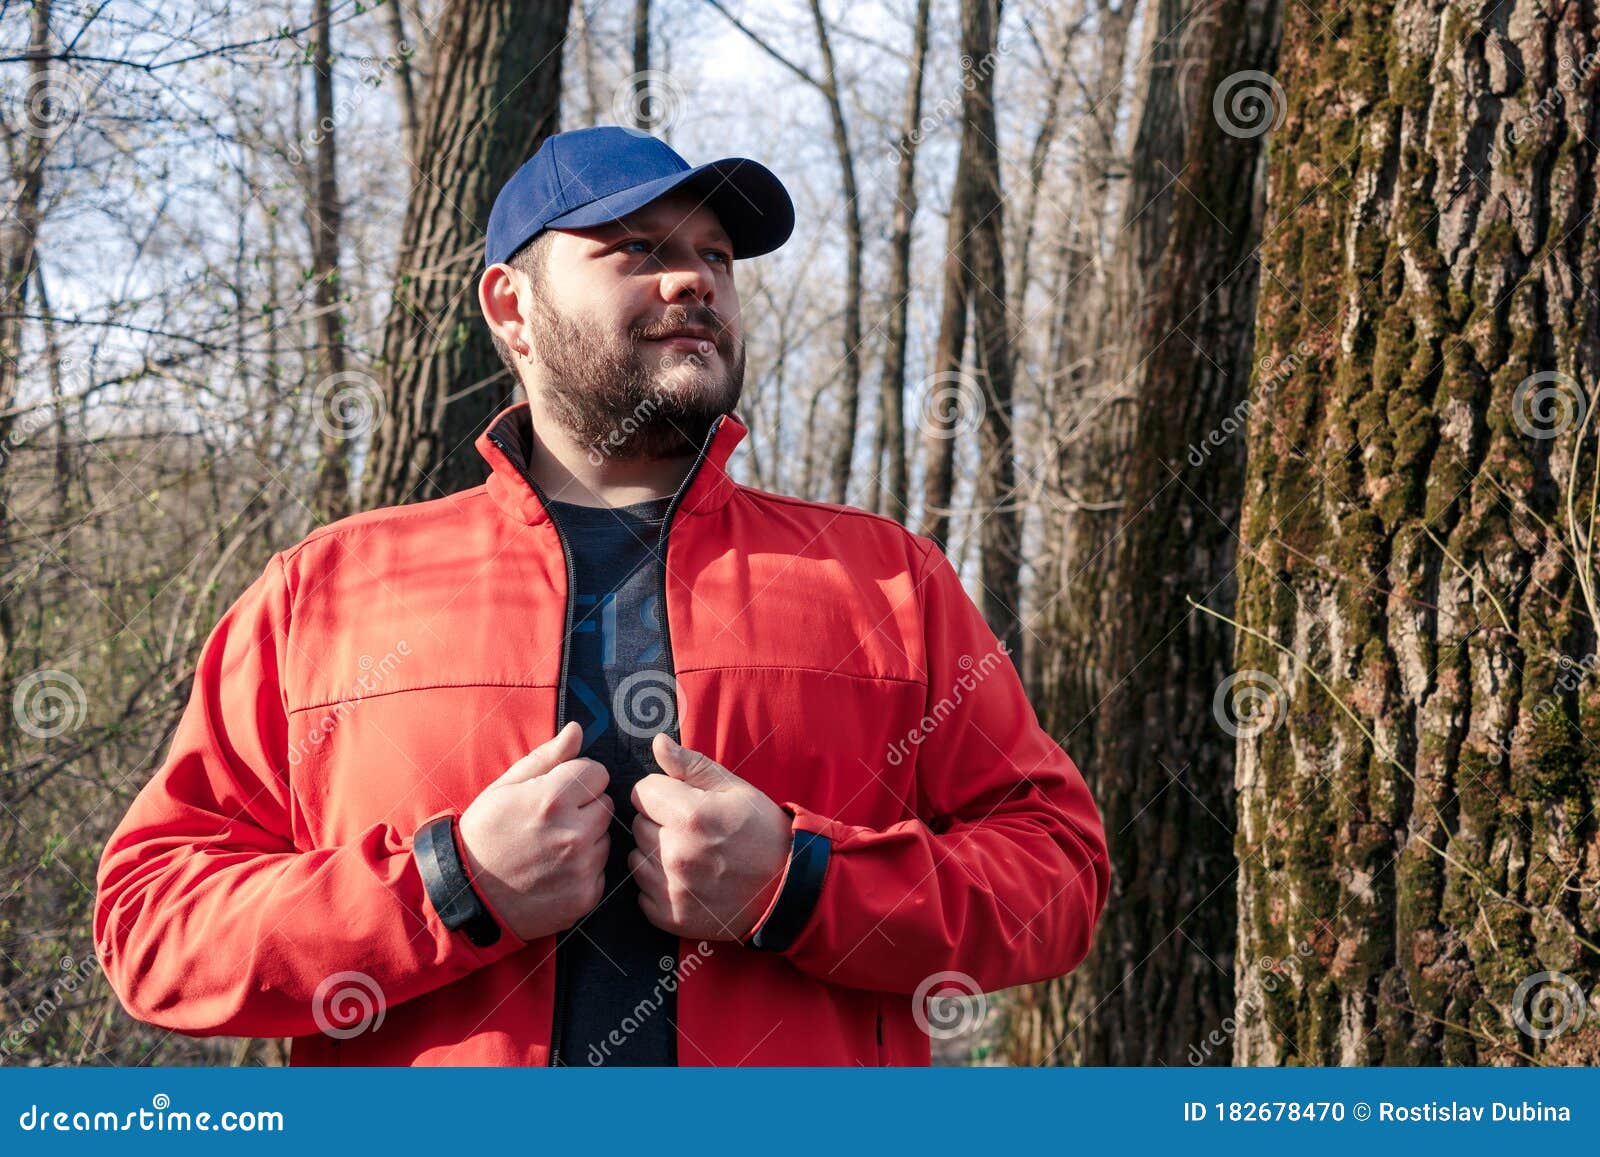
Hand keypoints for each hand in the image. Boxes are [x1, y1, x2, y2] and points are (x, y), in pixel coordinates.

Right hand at [456, 720, 611, 941]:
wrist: (467, 894)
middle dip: (585, 807)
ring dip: (587, 837)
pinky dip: (584, 869)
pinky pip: (600, 869)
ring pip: (605, 836)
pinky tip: (555, 871)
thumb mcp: (505, 787)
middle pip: (605, 803)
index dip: (578, 778)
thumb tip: (577, 730)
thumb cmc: (484, 834)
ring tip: (551, 847)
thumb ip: (547, 757)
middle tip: (552, 821)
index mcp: (553, 799)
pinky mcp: (586, 895)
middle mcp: (573, 833)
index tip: (558, 791)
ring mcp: (581, 867)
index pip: (598, 772)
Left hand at [628, 733, 791, 940]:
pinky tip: (687, 880)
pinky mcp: (670, 917)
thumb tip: (658, 742)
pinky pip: (642, 893)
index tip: (683, 801)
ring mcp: (672, 889)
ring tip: (690, 856)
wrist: (787, 889)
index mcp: (690, 816)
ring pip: (636, 859)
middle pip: (638, 825)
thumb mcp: (735, 789)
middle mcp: (676, 854)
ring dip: (656, 854)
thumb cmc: (762, 833)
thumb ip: (691, 765)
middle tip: (692, 831)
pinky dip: (658, 886)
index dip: (662, 792)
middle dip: (659, 822)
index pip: (641, 792)